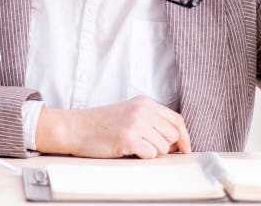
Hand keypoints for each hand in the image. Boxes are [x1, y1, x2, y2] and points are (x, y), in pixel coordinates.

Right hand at [35, 96, 190, 157]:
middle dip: (164, 147)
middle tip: (146, 148)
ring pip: (162, 148)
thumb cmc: (100, 124)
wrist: (75, 128)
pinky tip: (126, 150)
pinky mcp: (129, 138)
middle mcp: (142, 110)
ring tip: (132, 146)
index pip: (176, 120)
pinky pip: (150, 155)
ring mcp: (136, 124)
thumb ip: (150, 120)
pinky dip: (141, 157)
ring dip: (150, 153)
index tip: (185, 149)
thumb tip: (175, 140)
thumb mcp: (128, 112)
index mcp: (144, 103)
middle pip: (172, 135)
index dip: (184, 137)